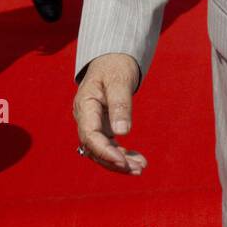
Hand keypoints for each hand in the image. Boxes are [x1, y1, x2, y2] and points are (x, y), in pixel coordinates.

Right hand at [73, 53, 145, 174]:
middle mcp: (86, 118)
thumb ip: (120, 104)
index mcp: (85, 105)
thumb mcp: (119, 80)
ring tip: (141, 168)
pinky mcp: (103, 126)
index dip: (104, 151)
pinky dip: (123, 154)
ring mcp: (94, 123)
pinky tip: (138, 160)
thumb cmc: (115, 65)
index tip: (122, 161)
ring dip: (120, 162)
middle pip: (95, 148)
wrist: (113, 58)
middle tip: (138, 169)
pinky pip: (110, 145)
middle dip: (115, 162)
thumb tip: (122, 133)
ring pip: (102, 150)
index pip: (89, 135)